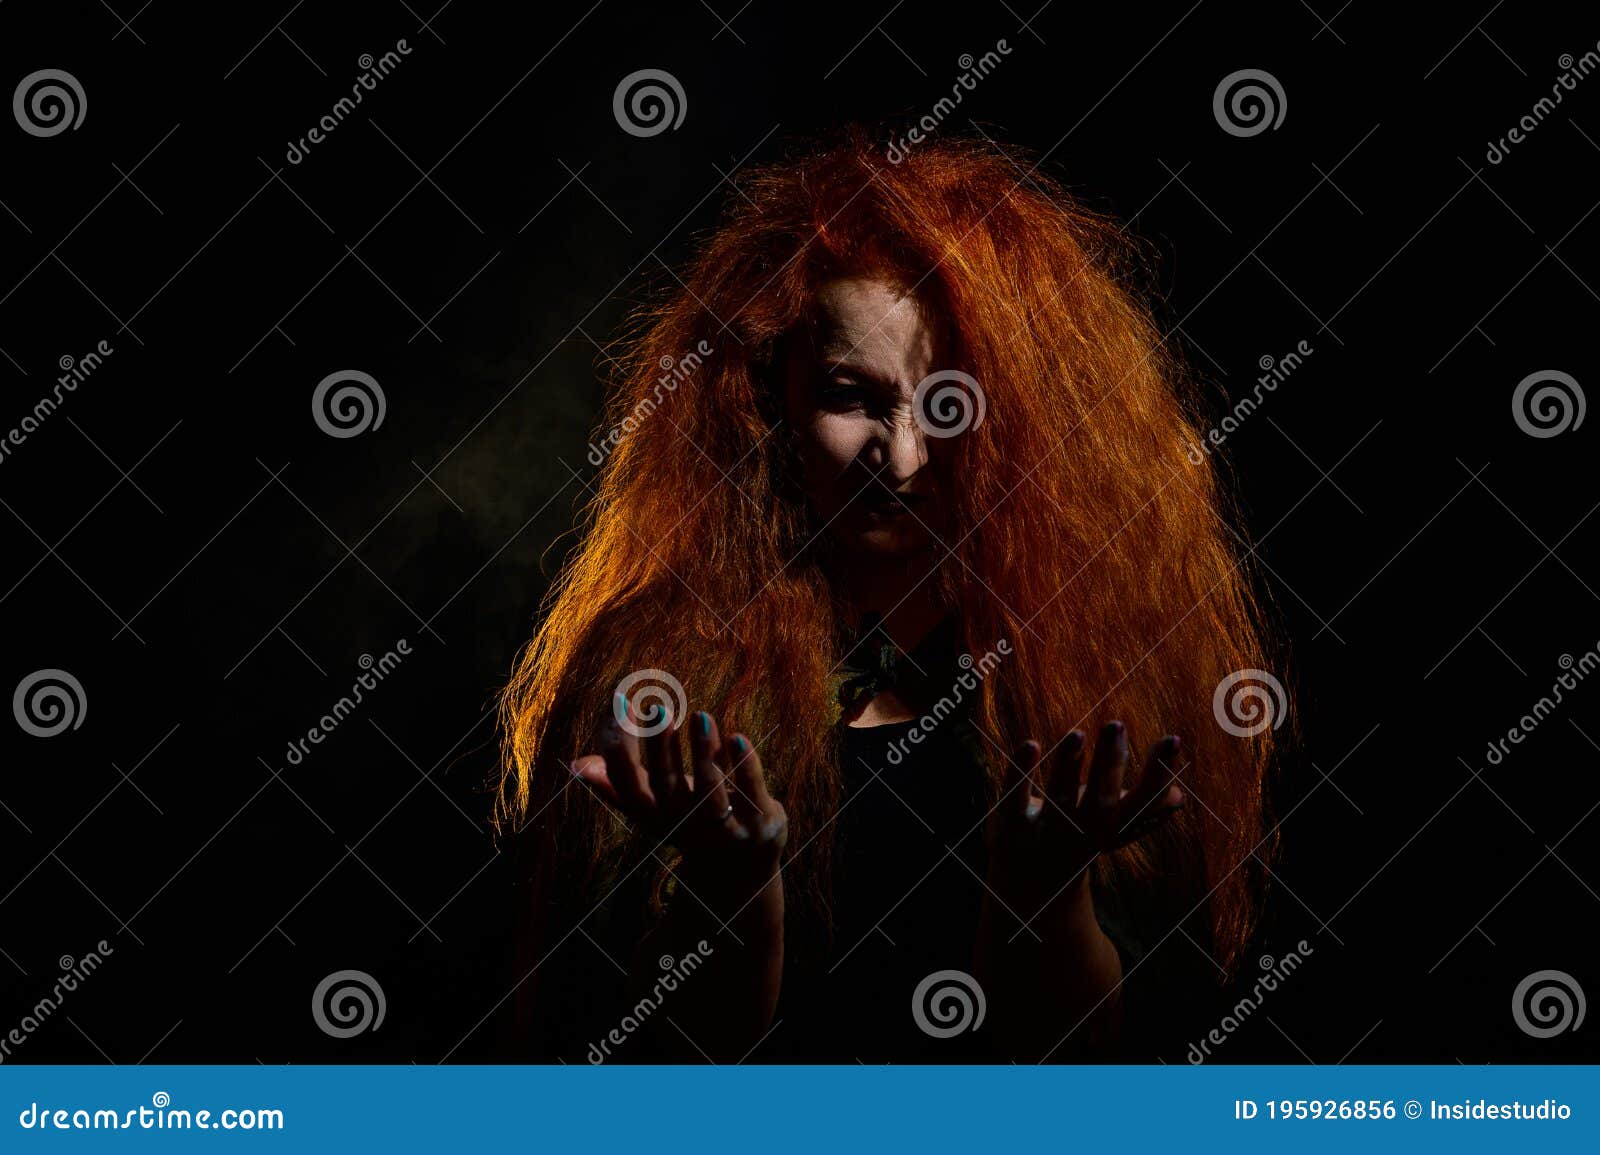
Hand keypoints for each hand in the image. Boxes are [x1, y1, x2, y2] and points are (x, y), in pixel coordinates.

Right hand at [572, 700, 786, 930]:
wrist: (740, 877)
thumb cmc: (691, 824)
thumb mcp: (654, 806)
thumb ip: (620, 784)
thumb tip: (575, 766)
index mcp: (653, 815)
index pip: (627, 783)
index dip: (619, 746)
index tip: (622, 702)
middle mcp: (684, 825)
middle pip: (666, 786)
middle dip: (661, 747)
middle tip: (659, 707)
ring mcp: (723, 831)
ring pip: (710, 792)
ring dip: (704, 753)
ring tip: (702, 716)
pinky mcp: (760, 827)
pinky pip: (751, 794)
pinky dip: (746, 767)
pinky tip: (738, 737)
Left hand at [984, 720, 1184, 911]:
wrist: (1029, 898)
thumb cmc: (1076, 846)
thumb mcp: (1110, 831)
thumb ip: (1140, 812)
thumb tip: (1179, 796)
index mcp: (1113, 831)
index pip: (1142, 803)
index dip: (1158, 773)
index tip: (1174, 738)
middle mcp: (1082, 834)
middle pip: (1099, 801)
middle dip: (1109, 764)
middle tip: (1116, 725)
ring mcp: (1045, 833)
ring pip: (1058, 798)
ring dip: (1066, 766)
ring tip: (1077, 733)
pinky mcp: (1010, 827)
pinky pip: (1015, 799)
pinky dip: (1021, 774)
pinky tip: (1031, 745)